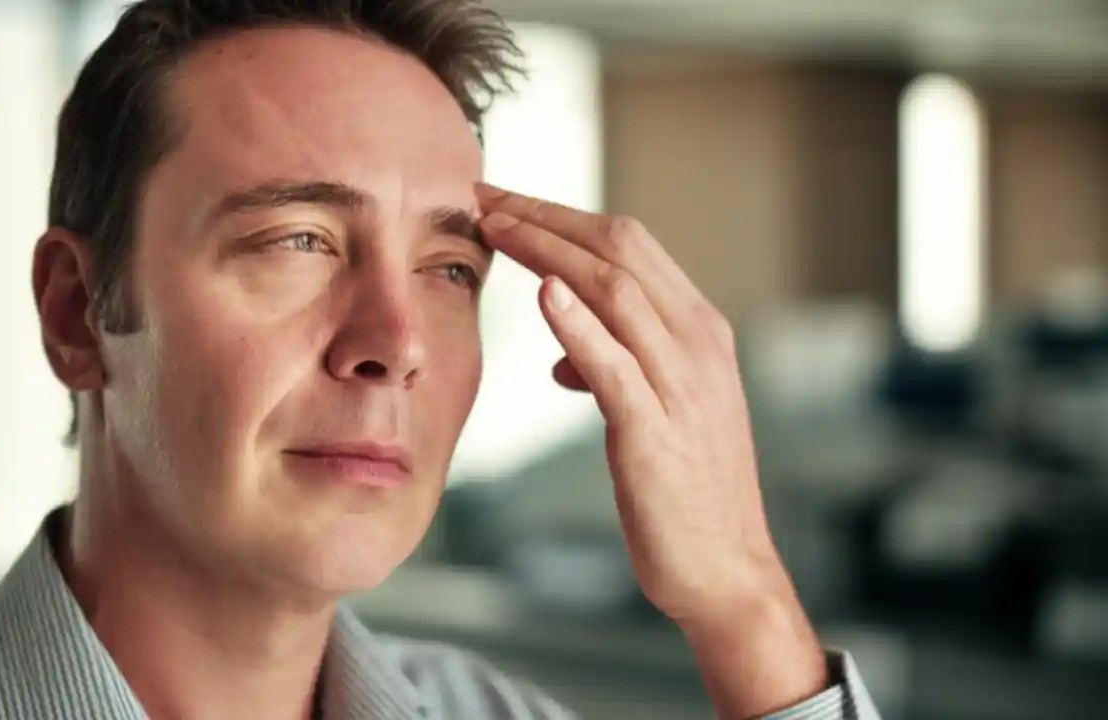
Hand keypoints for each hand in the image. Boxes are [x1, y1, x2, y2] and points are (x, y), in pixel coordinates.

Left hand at [475, 183, 826, 718]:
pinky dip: (580, 325)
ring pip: (615, 292)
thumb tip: (565, 353)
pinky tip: (545, 294)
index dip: (562, 215)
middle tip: (484, 196)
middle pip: (620, 249)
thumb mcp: (654, 412)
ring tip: (496, 226)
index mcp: (698, 330)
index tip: (506, 202)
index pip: (628, 244)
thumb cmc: (684, 489)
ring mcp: (681, 385)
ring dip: (550, 251)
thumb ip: (615, 367)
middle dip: (547, 215)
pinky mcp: (655, 433)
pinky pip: (616, 366)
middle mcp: (697, 344)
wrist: (725, 567)